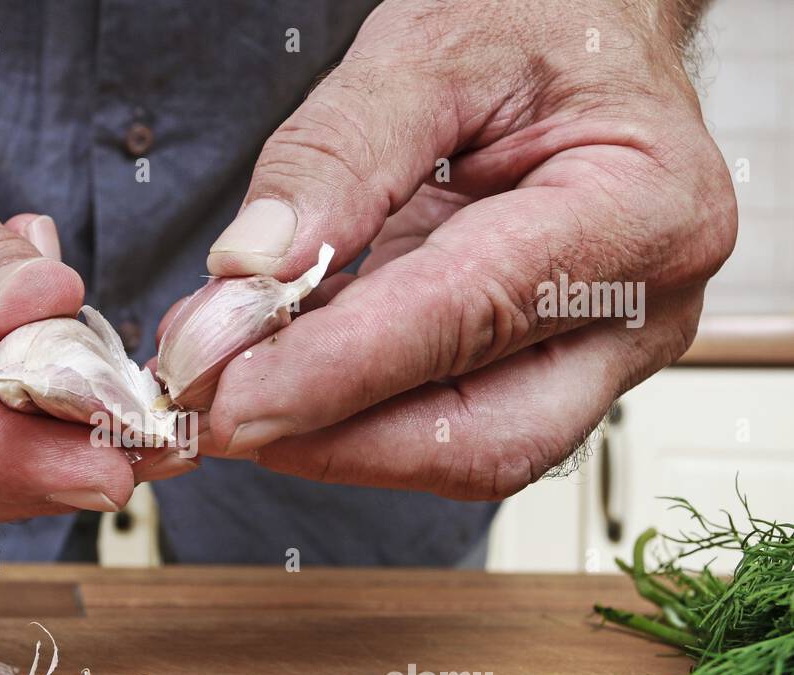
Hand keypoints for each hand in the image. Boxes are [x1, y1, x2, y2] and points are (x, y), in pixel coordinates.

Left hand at [194, 0, 736, 498]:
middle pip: (484, 435)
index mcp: (642, 206)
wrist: (590, 38)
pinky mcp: (543, 372)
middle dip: (334, 439)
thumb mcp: (429, 49)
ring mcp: (598, 354)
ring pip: (460, 450)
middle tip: (216, 413)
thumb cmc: (537, 26)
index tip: (228, 390)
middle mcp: (640, 307)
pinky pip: (442, 422)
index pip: (470, 315)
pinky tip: (277, 372)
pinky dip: (346, 411)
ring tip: (232, 381)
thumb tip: (252, 269)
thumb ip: (334, 156)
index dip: (335, 369)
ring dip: (329, 434)